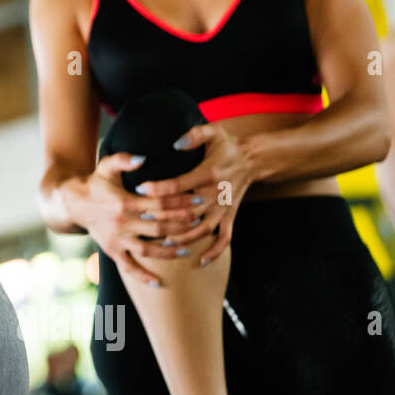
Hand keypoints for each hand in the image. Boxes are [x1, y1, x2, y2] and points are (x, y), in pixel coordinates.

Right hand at [69, 151, 206, 286]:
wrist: (73, 202)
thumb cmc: (96, 183)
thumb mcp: (107, 166)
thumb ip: (124, 160)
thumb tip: (143, 158)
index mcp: (124, 202)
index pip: (159, 204)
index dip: (181, 202)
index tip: (199, 200)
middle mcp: (122, 223)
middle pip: (159, 227)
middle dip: (182, 226)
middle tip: (201, 223)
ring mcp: (117, 239)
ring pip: (148, 250)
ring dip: (169, 251)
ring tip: (186, 250)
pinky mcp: (112, 250)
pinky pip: (129, 267)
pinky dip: (142, 276)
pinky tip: (159, 283)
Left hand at [131, 122, 254, 267]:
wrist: (253, 159)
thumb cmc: (227, 145)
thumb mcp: (213, 132)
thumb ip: (194, 135)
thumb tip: (176, 143)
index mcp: (209, 174)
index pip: (179, 184)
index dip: (159, 187)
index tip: (140, 188)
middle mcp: (216, 195)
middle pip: (187, 211)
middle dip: (165, 217)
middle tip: (143, 217)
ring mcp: (223, 209)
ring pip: (202, 229)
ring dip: (183, 237)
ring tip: (163, 241)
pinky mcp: (230, 216)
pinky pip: (225, 238)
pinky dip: (214, 252)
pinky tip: (200, 261)